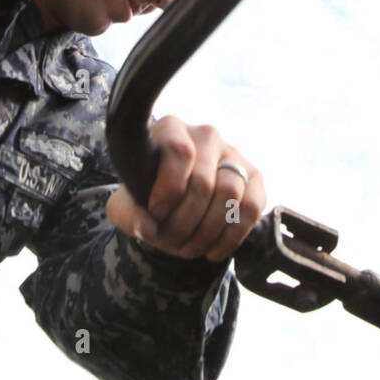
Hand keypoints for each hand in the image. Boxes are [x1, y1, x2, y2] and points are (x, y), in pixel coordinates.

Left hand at [105, 116, 264, 262]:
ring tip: (188, 248)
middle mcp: (206, 135)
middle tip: (170, 240)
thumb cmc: (147, 198)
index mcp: (171, 129)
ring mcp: (234, 154)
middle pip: (203, 182)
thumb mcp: (126, 206)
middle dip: (184, 222)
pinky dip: (232, 236)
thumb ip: (129, 215)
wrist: (175, 205)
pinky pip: (252, 207)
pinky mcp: (254, 177)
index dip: (169, 188)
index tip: (156, 213)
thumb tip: (147, 227)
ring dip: (207, 232)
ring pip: (230, 194)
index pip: (179, 151)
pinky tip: (213, 250)